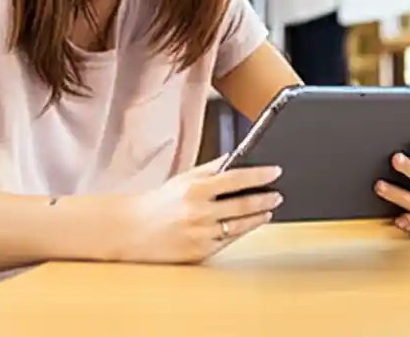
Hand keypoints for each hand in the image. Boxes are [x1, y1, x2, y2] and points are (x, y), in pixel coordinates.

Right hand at [112, 156, 282, 263]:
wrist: (131, 230)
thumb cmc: (160, 202)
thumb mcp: (185, 179)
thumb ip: (212, 168)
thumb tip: (237, 156)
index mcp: (195, 189)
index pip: (236, 178)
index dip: (259, 175)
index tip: (276, 171)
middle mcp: (199, 212)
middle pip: (242, 205)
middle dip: (265, 199)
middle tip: (278, 194)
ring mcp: (200, 234)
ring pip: (239, 226)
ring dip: (259, 218)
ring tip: (269, 210)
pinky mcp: (199, 252)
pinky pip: (228, 241)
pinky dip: (242, 232)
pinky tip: (250, 225)